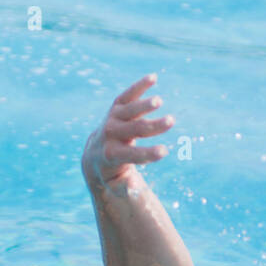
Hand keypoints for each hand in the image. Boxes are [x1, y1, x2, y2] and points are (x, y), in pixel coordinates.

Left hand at [82, 73, 175, 190]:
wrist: (94, 155)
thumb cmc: (112, 172)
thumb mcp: (116, 185)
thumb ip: (125, 187)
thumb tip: (134, 185)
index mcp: (111, 155)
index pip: (131, 154)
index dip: (147, 154)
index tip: (164, 152)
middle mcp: (110, 134)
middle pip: (133, 129)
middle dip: (152, 126)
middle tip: (171, 122)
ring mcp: (112, 119)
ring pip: (129, 110)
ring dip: (144, 105)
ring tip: (159, 101)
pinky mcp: (115, 108)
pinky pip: (126, 95)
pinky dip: (139, 86)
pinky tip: (153, 77)